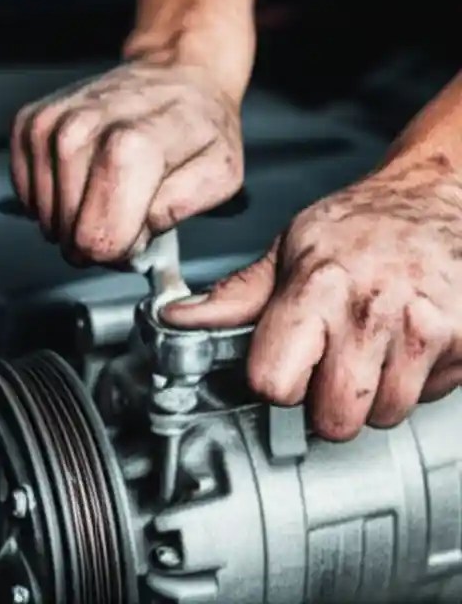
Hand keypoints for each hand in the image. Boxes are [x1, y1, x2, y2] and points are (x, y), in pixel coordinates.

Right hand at [10, 60, 243, 265]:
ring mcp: (49, 126)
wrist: (175, 72)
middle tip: (127, 206)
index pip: (97, 241)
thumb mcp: (219, 174)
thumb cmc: (197, 121)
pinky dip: (52, 198)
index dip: (121, 250)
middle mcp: (80, 131)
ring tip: (107, 187)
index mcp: (131, 145)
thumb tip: (134, 235)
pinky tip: (81, 179)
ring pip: (45, 218)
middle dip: (98, 233)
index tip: (139, 230)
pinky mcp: (29, 124)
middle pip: (68, 233)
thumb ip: (177, 211)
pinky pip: (26, 194)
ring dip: (74, 215)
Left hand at [162, 152, 461, 439]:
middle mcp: (373, 311)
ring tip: (371, 350)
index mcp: (317, 288)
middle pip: (333, 419)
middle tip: (330, 367)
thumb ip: (237, 296)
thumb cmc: (364, 223)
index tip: (282, 367)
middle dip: (325, 404)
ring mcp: (426, 329)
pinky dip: (417, 382)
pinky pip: (430, 398)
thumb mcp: (290, 248)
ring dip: (373, 397)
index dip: (274, 384)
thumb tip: (178, 319)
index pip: (275, 384)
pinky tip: (406, 344)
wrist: (442, 194)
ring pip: (384, 417)